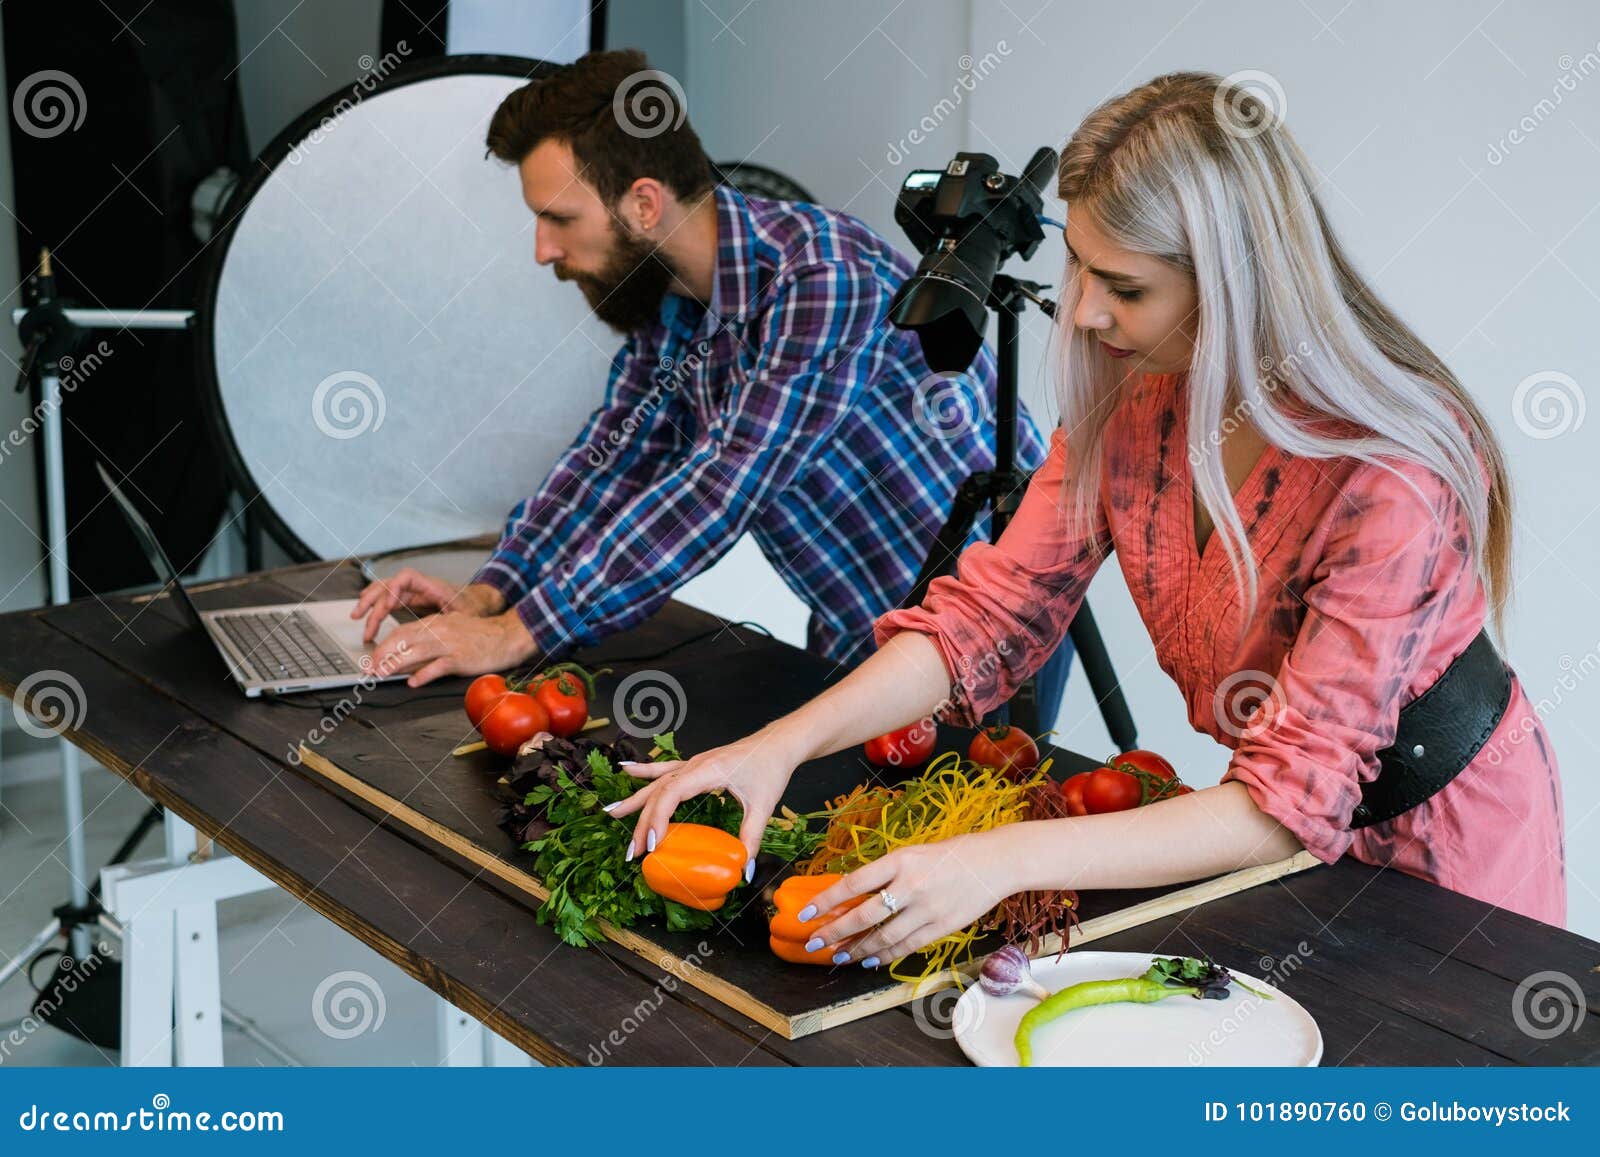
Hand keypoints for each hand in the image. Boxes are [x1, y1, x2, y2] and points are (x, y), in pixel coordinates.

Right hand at [351, 568, 503, 643]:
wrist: (478, 603)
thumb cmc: (473, 608)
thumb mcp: (465, 615)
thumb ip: (450, 623)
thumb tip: (434, 635)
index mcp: (433, 586)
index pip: (407, 577)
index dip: (394, 589)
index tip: (388, 606)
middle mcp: (420, 586)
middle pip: (389, 584)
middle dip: (373, 600)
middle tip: (361, 617)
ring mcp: (413, 591)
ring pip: (385, 591)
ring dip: (369, 603)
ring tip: (357, 617)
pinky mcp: (411, 599)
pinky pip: (389, 599)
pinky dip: (376, 606)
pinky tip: (366, 615)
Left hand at [367, 610, 536, 686]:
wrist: (507, 636)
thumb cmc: (482, 636)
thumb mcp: (453, 629)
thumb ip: (431, 640)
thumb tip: (410, 657)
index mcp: (436, 623)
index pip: (401, 631)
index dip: (383, 645)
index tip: (372, 658)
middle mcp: (439, 631)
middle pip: (402, 640)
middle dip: (381, 655)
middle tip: (369, 669)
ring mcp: (449, 644)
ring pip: (414, 652)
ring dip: (393, 664)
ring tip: (380, 675)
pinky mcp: (460, 658)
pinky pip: (437, 667)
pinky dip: (423, 675)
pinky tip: (413, 682)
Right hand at [603, 729, 805, 865]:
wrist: (779, 742)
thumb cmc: (771, 768)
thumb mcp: (763, 806)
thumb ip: (752, 838)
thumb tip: (744, 871)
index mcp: (707, 771)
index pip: (672, 793)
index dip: (658, 818)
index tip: (652, 844)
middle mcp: (694, 765)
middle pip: (659, 793)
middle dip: (642, 822)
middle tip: (632, 852)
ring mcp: (693, 763)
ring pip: (657, 782)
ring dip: (636, 800)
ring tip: (611, 814)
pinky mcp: (696, 765)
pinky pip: (664, 769)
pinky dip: (645, 771)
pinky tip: (626, 771)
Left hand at [793, 831, 1017, 968]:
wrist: (994, 862)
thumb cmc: (949, 854)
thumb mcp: (912, 854)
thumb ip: (885, 874)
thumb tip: (851, 897)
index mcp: (899, 860)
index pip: (853, 883)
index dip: (826, 900)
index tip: (805, 913)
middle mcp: (911, 885)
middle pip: (864, 915)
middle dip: (835, 932)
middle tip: (814, 943)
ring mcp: (927, 908)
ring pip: (883, 937)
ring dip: (857, 949)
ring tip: (839, 955)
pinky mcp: (942, 927)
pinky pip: (906, 946)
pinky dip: (885, 955)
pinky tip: (870, 960)